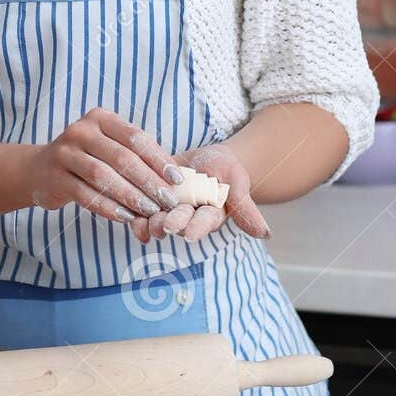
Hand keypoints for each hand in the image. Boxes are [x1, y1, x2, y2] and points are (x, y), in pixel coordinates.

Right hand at [24, 108, 181, 237]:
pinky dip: (109, 207)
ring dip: (131, 196)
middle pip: (122, 157)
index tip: (177, 179)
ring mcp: (65, 153)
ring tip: (150, 211)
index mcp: (100, 118)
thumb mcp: (107, 145)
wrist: (38, 169)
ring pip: (104, 177)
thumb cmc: (86, 157)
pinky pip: (86, 195)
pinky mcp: (55, 177)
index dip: (158, 159)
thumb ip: (134, 155)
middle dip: (148, 181)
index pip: (135, 137)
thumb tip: (174, 176)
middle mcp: (81, 130)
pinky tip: (126, 218)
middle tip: (167, 201)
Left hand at [144, 143, 270, 242]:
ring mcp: (170, 209)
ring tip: (144, 223)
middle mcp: (189, 217)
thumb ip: (246, 208)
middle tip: (164, 225)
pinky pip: (143, 208)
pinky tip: (130, 217)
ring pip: (159, 219)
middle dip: (171, 223)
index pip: (204, 222)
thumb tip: (266, 234)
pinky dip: (136, 215)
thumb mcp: (238, 182)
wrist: (208, 160)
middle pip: (179, 222)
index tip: (189, 234)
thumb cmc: (227, 170)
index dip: (196, 227)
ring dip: (151, 223)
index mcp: (210, 215)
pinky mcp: (154, 197)